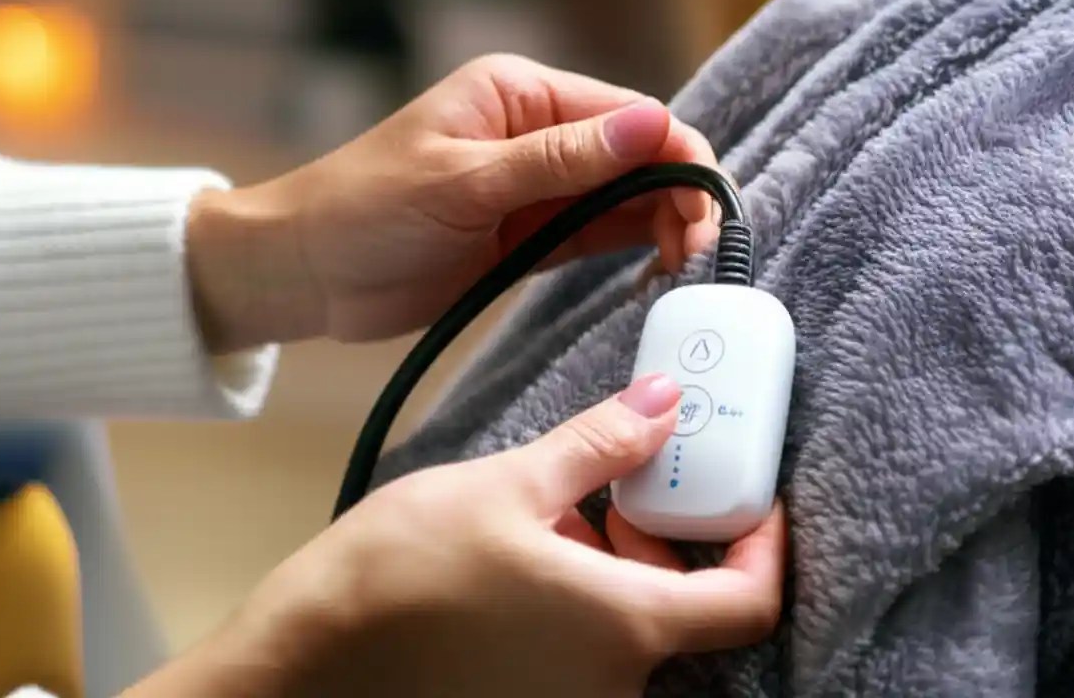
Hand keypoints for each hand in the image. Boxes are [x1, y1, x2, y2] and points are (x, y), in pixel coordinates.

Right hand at [124, 374, 784, 697]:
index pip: (749, 599)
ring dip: (619, 566)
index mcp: (624, 627)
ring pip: (631, 627)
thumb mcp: (509, 485)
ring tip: (558, 513)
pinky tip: (526, 559)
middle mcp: (611, 684)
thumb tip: (665, 403)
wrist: (310, 659)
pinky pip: (587, 653)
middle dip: (670, 542)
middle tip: (621, 490)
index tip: (744, 498)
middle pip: (688, 611)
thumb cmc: (402, 571)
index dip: (763, 543)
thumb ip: (601, 446)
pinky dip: (584, 602)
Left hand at [187, 53, 721, 350]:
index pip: (624, 113)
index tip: (703, 207)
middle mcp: (536, 134)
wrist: (304, 273)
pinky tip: (656, 271)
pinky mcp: (528, 238)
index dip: (675, 154)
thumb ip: (561, 160)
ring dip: (662, 227)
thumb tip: (654, 126)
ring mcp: (535, 189)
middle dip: (677, 196)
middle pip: (635, 157)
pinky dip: (631, 252)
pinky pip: (596, 237)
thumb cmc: (363, 209)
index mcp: (519, 95)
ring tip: (682, 269)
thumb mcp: (464, 182)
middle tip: (695, 253)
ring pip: (623, 199)